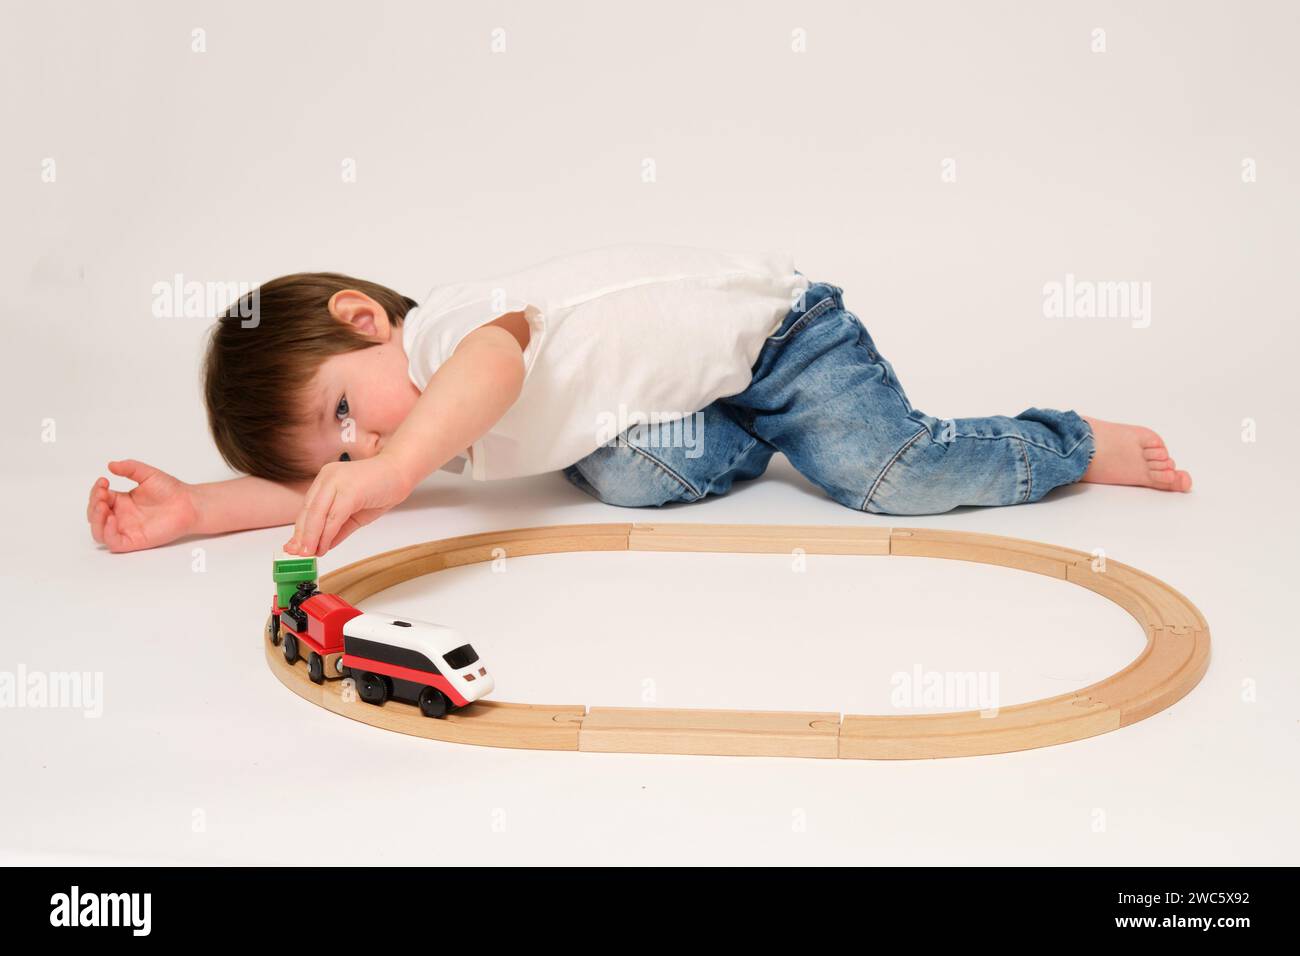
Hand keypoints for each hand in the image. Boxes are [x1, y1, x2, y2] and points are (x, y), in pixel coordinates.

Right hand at [88, 460, 199, 552]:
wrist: (189, 503)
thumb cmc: (171, 490)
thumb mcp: (147, 474)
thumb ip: (129, 468)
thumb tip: (110, 465)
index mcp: (121, 501)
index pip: (98, 498)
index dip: (96, 490)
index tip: (104, 481)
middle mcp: (121, 516)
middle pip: (94, 515)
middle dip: (93, 504)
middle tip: (102, 493)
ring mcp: (126, 529)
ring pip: (99, 531)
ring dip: (95, 519)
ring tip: (102, 506)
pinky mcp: (134, 540)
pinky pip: (113, 542)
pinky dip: (107, 533)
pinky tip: (111, 519)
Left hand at [284, 454, 411, 556]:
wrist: (401, 473)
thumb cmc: (381, 488)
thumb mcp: (354, 513)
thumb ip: (338, 527)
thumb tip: (323, 545)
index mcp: (326, 480)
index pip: (307, 508)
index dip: (300, 529)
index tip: (295, 547)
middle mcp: (327, 477)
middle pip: (308, 511)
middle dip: (302, 535)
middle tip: (297, 554)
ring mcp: (337, 481)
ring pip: (317, 514)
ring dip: (311, 537)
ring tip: (308, 554)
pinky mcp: (349, 489)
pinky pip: (334, 516)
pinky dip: (327, 534)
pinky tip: (324, 547)